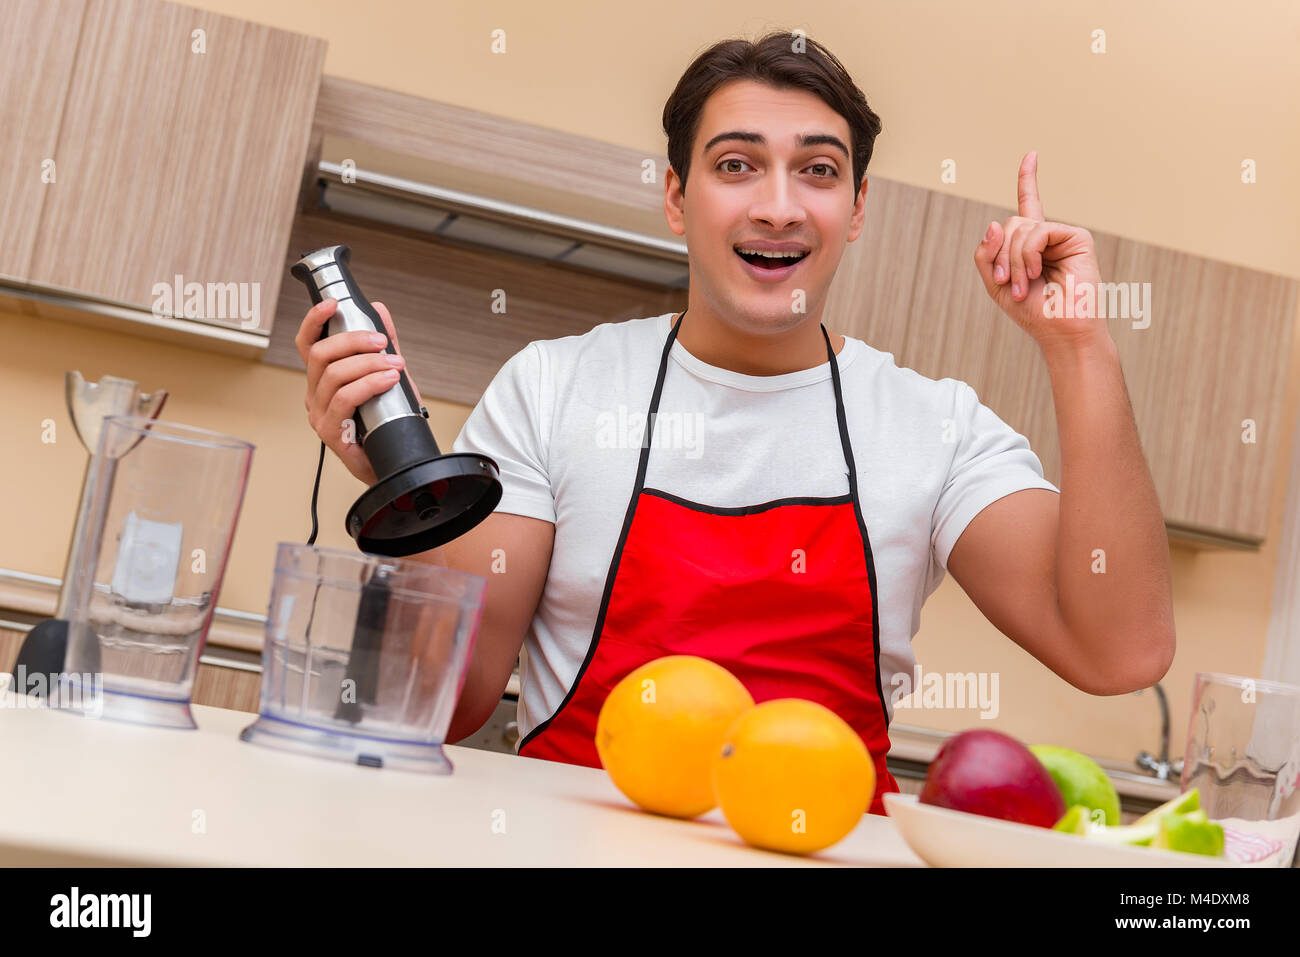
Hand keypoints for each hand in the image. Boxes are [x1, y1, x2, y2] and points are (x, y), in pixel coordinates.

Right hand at [294, 300, 422, 484]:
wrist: (394, 462)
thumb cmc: (387, 423)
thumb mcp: (389, 376)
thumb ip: (382, 346)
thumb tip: (379, 310)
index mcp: (322, 379)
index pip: (309, 344)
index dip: (315, 321)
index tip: (333, 304)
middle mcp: (314, 394)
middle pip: (320, 355)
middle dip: (353, 341)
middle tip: (383, 342)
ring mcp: (319, 414)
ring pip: (334, 376)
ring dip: (368, 365)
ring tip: (395, 365)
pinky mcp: (329, 432)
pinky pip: (344, 399)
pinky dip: (369, 385)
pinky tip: (388, 381)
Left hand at [973, 151, 1107, 352]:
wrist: (1062, 331)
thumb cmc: (1033, 312)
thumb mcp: (996, 285)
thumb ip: (986, 255)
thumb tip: (994, 223)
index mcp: (1031, 245)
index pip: (1028, 205)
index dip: (1029, 180)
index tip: (1032, 155)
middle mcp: (1047, 236)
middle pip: (1009, 225)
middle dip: (1002, 256)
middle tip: (1010, 283)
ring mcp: (1062, 235)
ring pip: (1020, 228)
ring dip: (1014, 260)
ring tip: (1024, 286)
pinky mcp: (1077, 237)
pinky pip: (1038, 231)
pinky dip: (1029, 254)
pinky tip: (1039, 273)